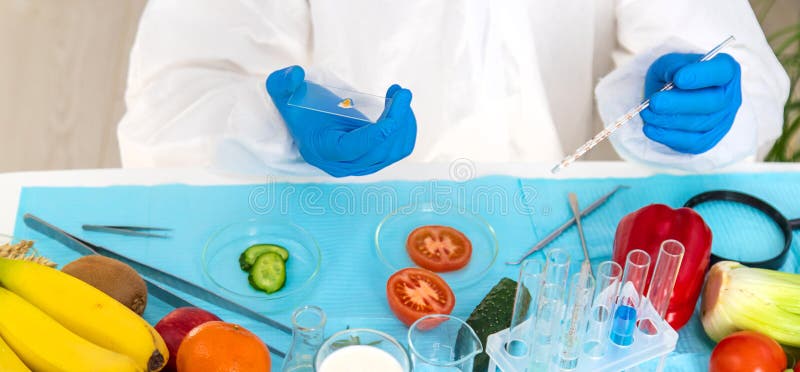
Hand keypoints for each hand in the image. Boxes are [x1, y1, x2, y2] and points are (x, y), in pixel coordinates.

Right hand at [266, 66, 415, 176]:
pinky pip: (398, 149)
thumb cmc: (297, 105)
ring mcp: (360, 166)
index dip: (378, 132)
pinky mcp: (373, 161)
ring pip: (395, 151)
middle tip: (401, 91)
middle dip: (398, 120)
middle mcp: (342, 164)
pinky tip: (400, 108)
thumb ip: (283, 82)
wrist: (307, 121)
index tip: (395, 109)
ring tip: (399, 96)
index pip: (355, 148)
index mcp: (323, 150)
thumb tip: (295, 75)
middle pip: (380, 150)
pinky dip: (405, 129)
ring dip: (404, 123)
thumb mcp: (283, 92)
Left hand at [641, 53, 741, 153]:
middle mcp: (729, 96)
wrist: (668, 97)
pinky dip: (668, 136)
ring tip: (647, 112)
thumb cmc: (672, 76)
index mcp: (725, 70)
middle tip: (655, 102)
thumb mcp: (668, 63)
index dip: (702, 75)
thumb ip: (672, 66)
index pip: (723, 70)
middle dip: (680, 103)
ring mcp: (721, 120)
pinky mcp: (707, 140)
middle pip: (713, 102)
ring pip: (700, 124)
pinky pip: (690, 142)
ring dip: (669, 120)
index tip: (679, 79)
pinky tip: (650, 128)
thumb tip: (674, 76)